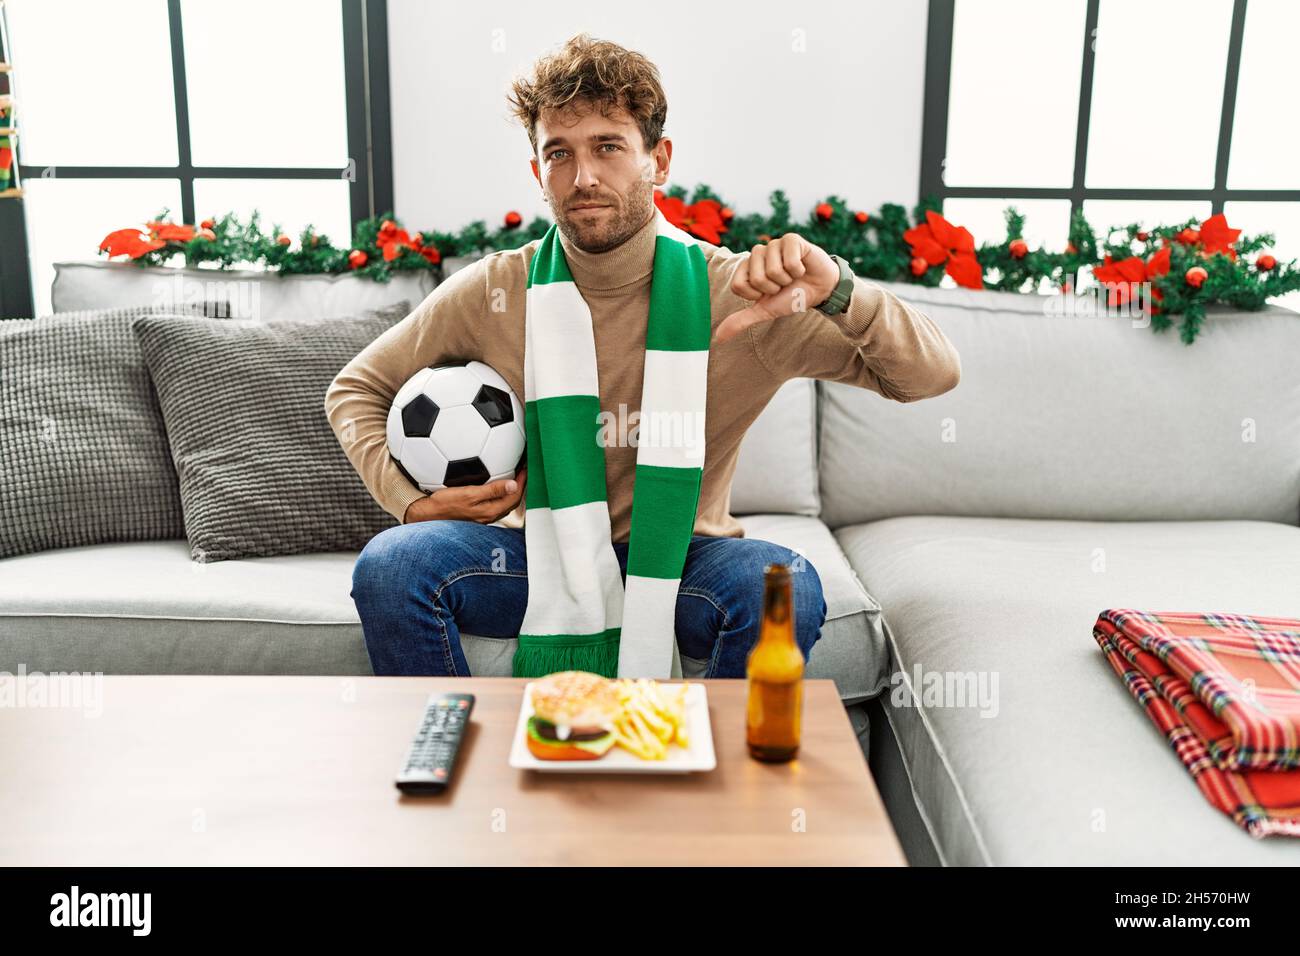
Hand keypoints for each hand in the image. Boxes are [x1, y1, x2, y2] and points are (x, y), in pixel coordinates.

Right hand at [404, 467, 526, 523]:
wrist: (426, 515)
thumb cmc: (444, 505)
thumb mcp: (468, 494)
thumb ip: (491, 490)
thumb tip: (513, 485)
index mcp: (490, 512)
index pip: (514, 497)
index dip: (523, 483)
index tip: (526, 468)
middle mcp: (489, 516)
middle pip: (511, 501)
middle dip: (520, 486)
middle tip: (523, 470)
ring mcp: (482, 516)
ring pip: (503, 502)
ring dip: (510, 489)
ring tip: (513, 475)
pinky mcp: (475, 514)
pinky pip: (493, 502)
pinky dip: (499, 492)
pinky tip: (494, 483)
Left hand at [714, 234, 841, 343]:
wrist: (819, 290)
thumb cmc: (791, 297)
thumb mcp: (765, 311)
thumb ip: (741, 321)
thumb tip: (718, 338)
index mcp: (747, 268)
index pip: (738, 285)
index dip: (755, 295)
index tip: (767, 293)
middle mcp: (757, 253)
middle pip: (756, 278)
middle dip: (773, 288)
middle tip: (783, 284)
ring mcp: (774, 244)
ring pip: (773, 270)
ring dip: (787, 280)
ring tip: (792, 276)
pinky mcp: (791, 239)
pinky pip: (789, 261)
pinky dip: (799, 270)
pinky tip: (802, 267)